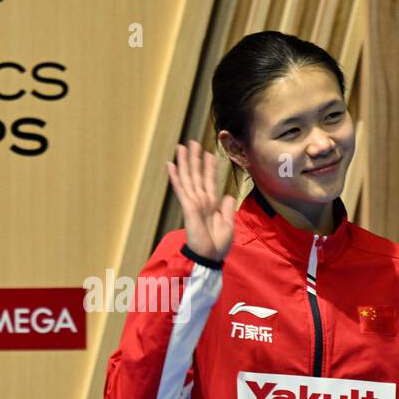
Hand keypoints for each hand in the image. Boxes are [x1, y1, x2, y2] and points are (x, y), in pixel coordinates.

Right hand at [167, 139, 234, 263]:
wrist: (210, 256)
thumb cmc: (218, 244)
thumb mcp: (228, 224)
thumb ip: (227, 208)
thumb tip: (227, 195)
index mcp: (212, 204)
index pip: (210, 181)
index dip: (209, 167)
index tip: (209, 154)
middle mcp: (202, 200)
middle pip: (197, 174)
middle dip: (195, 158)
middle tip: (193, 142)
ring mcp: (193, 202)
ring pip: (188, 177)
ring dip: (184, 162)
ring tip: (181, 146)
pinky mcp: (188, 207)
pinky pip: (181, 188)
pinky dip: (176, 176)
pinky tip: (170, 165)